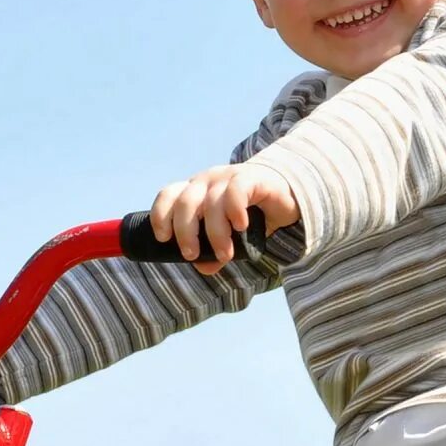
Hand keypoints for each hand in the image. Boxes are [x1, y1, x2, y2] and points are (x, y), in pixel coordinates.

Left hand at [149, 163, 299, 275]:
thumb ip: (214, 251)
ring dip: (215, 233)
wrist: (285, 197)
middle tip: (191, 254)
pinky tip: (240, 227)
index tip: (163, 238)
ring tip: (224, 254)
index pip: (168, 195)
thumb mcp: (228, 237)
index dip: (160, 215)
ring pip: (212, 203)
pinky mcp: (251, 178)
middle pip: (185, 202)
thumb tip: (203, 268)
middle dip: (184, 232)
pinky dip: (235, 211)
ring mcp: (228, 176)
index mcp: (195, 191)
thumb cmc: (250, 216)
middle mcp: (208, 181)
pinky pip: (237, 191)